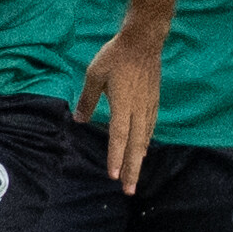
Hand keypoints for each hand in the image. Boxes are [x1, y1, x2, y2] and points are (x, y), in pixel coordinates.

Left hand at [76, 31, 164, 192]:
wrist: (143, 41)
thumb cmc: (116, 55)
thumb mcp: (94, 74)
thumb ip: (87, 99)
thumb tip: (79, 119)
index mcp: (122, 104)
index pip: (118, 136)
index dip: (116, 157)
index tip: (113, 176)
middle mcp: (137, 109)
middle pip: (135, 145)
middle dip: (132, 169)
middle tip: (129, 190)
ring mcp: (148, 106)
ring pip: (144, 139)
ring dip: (139, 160)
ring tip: (134, 176)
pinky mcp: (153, 101)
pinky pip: (150, 127)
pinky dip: (145, 143)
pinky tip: (143, 150)